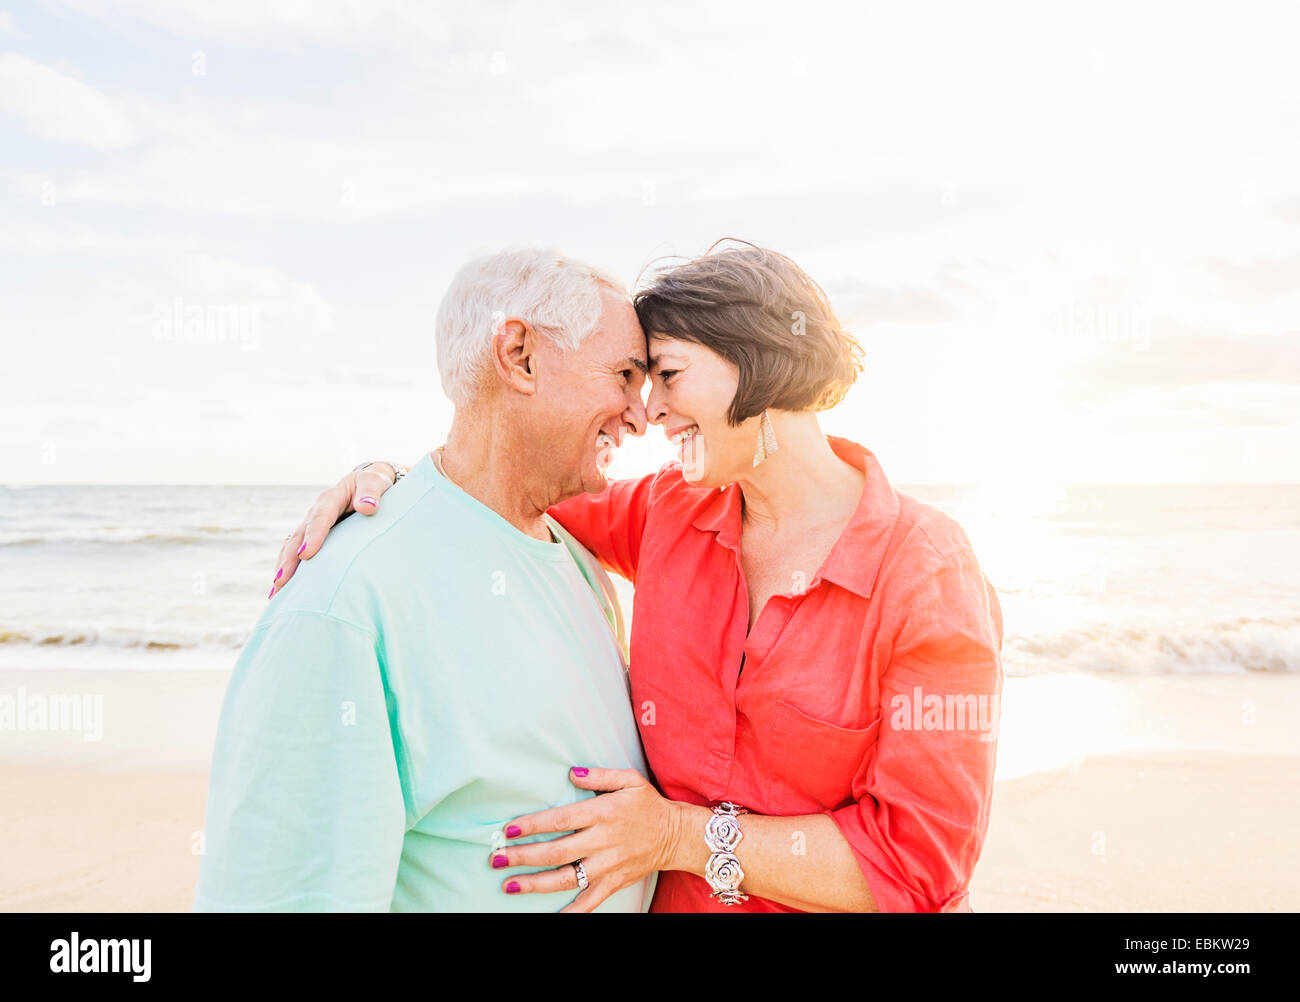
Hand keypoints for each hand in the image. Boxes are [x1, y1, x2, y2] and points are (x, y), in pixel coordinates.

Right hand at [268, 462, 398, 597]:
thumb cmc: (373, 485)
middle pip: (299, 536)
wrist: (367, 485)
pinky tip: (282, 590)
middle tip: (281, 581)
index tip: (306, 554)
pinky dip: (289, 568)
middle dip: (289, 559)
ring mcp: (311, 526)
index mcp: (330, 499)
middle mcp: (316, 513)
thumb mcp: (374, 482)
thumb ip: (371, 493)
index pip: (320, 518)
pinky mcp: (312, 537)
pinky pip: (296, 552)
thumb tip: (367, 507)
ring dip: (283, 568)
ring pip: (293, 547)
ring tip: (275, 592)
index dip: (313, 536)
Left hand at [491, 767, 679, 912]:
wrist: (676, 835)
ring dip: (535, 883)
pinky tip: (552, 916)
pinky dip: (572, 911)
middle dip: (522, 857)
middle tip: (496, 860)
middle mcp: (602, 841)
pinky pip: (590, 901)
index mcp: (602, 813)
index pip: (559, 821)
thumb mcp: (629, 780)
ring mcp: (608, 865)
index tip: (508, 830)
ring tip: (509, 886)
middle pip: (555, 852)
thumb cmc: (648, 804)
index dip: (531, 826)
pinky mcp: (615, 882)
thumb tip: (571, 773)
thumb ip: (599, 776)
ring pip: (566, 878)